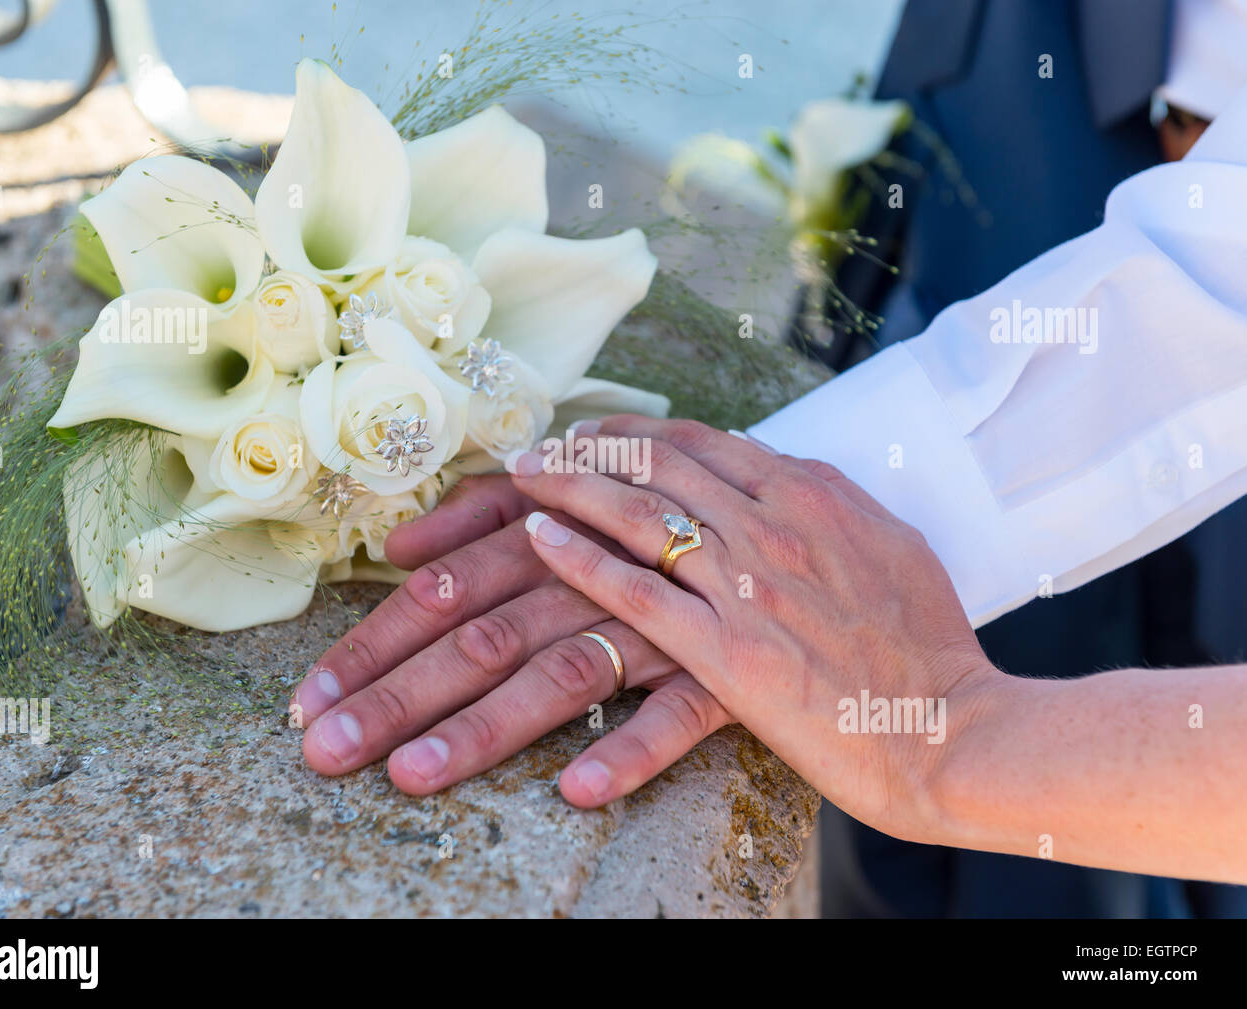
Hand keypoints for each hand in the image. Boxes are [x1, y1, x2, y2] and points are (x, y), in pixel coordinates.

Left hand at [291, 472, 732, 805]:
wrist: (776, 514)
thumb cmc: (645, 508)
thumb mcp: (565, 493)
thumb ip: (482, 511)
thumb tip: (399, 549)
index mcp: (545, 533)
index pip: (442, 592)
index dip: (372, 646)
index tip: (308, 701)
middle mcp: (588, 577)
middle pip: (482, 637)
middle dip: (398, 695)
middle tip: (326, 751)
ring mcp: (654, 624)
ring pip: (562, 674)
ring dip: (488, 725)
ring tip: (414, 774)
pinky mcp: (719, 669)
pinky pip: (680, 714)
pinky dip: (633, 748)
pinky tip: (580, 791)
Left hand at [505, 417, 1000, 841]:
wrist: (952, 730)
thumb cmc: (930, 646)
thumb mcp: (891, 545)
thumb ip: (831, 503)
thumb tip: (787, 470)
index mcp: (815, 493)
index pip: (705, 441)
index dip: (640, 431)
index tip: (600, 431)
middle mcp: (774, 524)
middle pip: (657, 464)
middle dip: (590, 447)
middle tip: (543, 445)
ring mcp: (747, 584)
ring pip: (635, 514)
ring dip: (568, 485)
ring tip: (523, 474)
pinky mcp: (726, 651)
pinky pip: (634, 590)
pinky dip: (578, 558)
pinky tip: (539, 538)